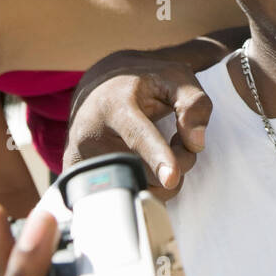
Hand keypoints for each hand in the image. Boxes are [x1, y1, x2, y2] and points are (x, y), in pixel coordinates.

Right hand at [65, 52, 213, 200]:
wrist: (96, 89)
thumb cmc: (140, 84)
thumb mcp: (174, 77)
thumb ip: (193, 103)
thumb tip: (196, 144)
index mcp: (114, 105)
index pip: (138, 134)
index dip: (157, 156)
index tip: (171, 178)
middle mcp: (91, 135)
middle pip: (146, 171)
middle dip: (178, 164)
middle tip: (180, 142)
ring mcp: (81, 161)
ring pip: (138, 191)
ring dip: (162, 180)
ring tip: (161, 153)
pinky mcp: (79, 179)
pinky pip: (123, 197)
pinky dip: (144, 189)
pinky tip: (142, 167)